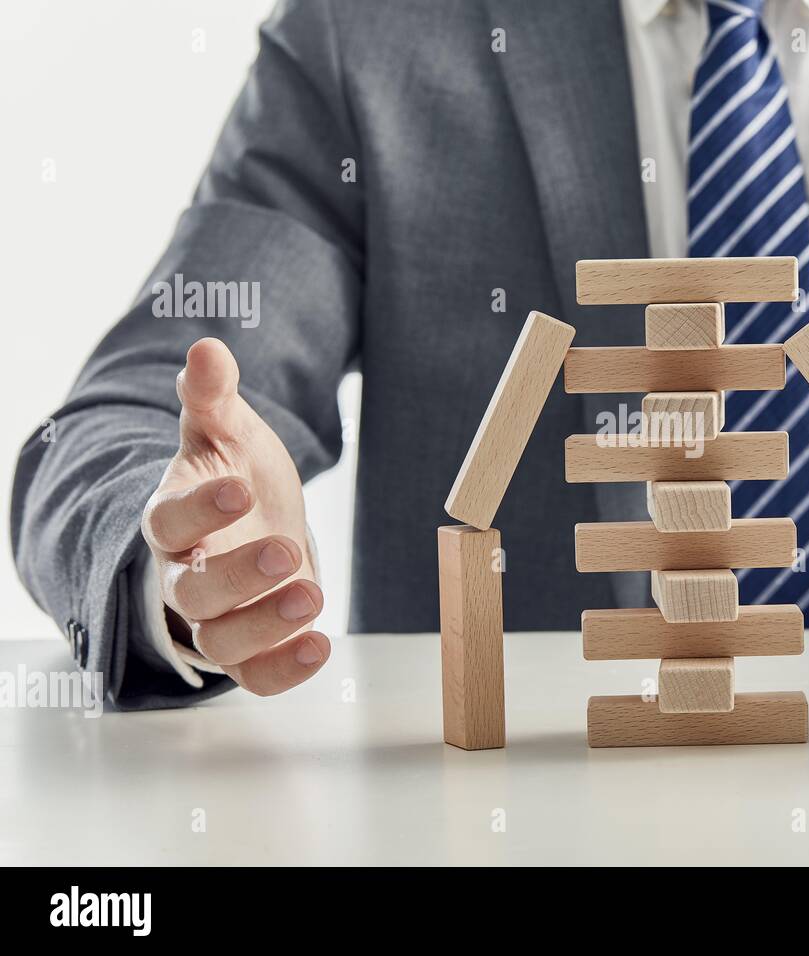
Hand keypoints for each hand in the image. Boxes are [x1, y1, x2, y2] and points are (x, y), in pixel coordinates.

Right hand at [140, 338, 329, 694]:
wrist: (251, 518)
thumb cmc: (234, 472)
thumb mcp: (228, 431)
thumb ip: (214, 397)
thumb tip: (208, 348)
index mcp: (173, 519)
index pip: (167, 522)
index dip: (196, 508)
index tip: (236, 487)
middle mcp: (186, 574)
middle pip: (193, 594)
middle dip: (238, 578)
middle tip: (285, 552)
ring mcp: (218, 616)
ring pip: (222, 641)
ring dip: (266, 626)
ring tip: (314, 597)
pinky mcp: (252, 645)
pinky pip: (255, 675)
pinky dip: (284, 669)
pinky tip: (322, 647)